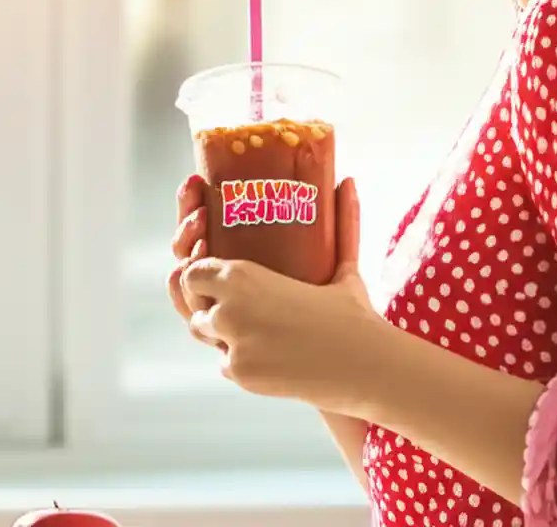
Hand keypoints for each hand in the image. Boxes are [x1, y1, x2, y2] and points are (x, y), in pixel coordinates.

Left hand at [169, 176, 384, 413]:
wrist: (365, 365)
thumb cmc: (353, 314)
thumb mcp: (343, 268)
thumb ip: (341, 225)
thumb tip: (350, 182)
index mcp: (241, 276)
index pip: (192, 272)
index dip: (200, 275)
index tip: (219, 279)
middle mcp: (228, 309)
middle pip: (194, 306)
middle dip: (210, 307)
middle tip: (241, 308)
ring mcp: (231, 345)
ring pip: (207, 337)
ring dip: (223, 333)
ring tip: (257, 329)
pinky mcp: (240, 375)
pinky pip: (227, 365)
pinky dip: (243, 361)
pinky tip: (270, 353)